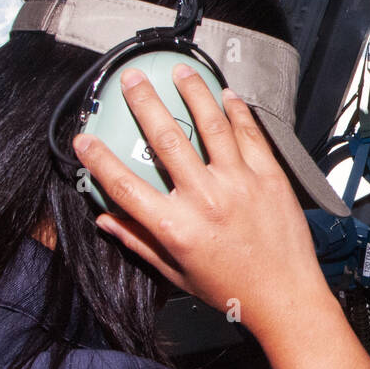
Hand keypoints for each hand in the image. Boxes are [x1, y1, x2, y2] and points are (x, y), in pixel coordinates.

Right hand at [73, 64, 331, 336]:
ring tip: (181, 72)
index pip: (125, 186)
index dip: (99, 160)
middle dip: (145, 103)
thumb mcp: (176, 274)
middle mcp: (205, 199)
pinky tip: (225, 95)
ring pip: (211, 125)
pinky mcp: (269, 176)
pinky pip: (249, 134)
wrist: (286, 296)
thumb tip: (106, 219)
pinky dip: (236, 111)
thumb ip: (139, 242)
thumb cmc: (232, 290)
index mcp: (176, 227)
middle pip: (166, 140)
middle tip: (133, 79)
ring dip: (193, 93)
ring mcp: (239, 183)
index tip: (83, 139)